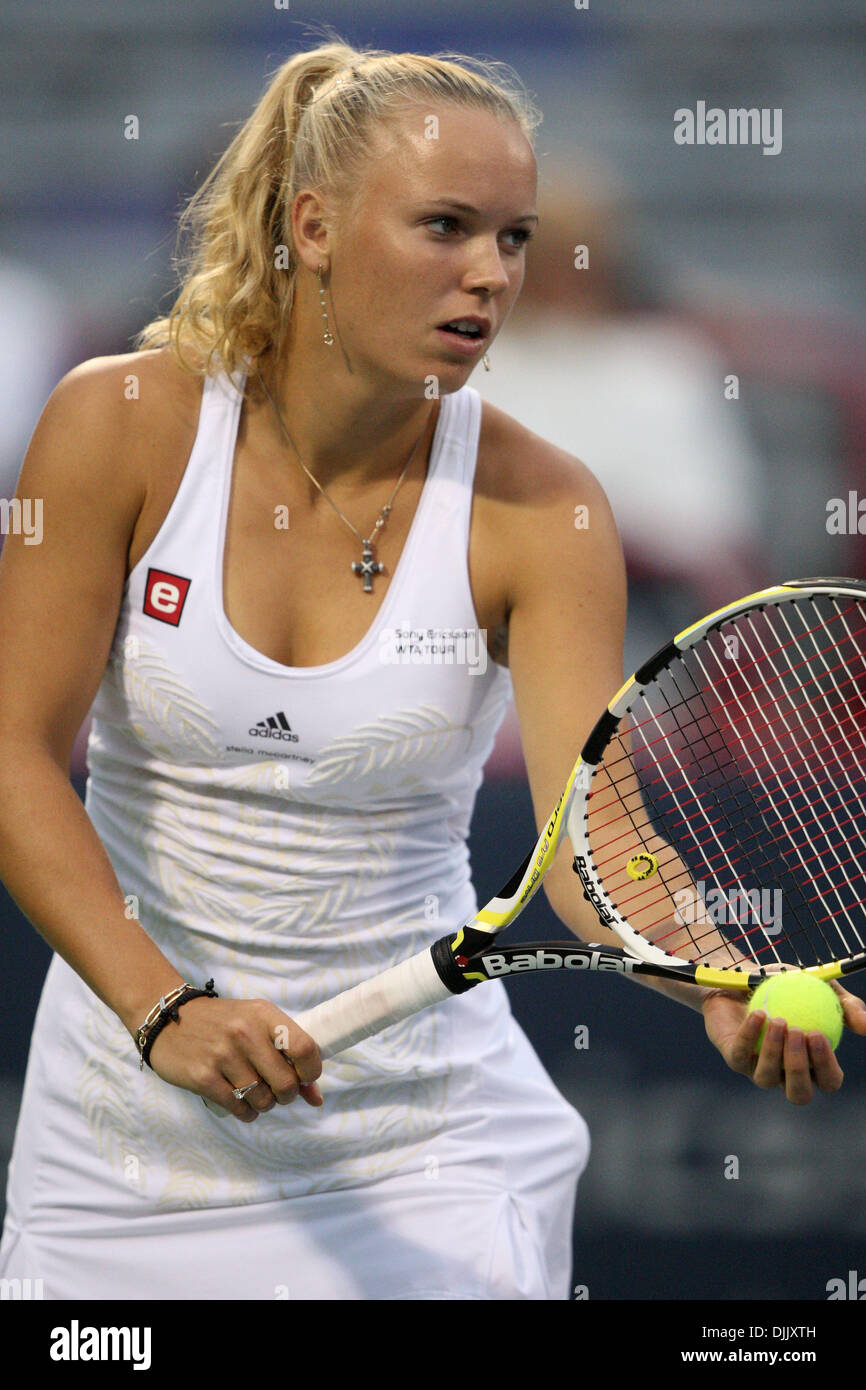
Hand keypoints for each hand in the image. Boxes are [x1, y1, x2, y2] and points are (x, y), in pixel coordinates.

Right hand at [147, 995, 322, 1120]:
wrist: (169, 1020)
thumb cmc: (223, 1023)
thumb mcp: (256, 1024)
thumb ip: (288, 1055)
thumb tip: (315, 1098)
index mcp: (264, 1014)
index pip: (305, 1048)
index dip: (312, 1071)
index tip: (304, 1077)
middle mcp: (245, 1032)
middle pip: (286, 1083)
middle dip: (287, 1095)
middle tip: (277, 1090)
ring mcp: (223, 1055)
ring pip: (263, 1100)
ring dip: (265, 1104)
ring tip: (255, 1093)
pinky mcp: (203, 1077)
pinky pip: (239, 1109)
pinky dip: (247, 1112)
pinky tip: (242, 1103)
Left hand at [701, 982, 865, 1104]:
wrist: (744, 977)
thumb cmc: (788, 988)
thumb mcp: (821, 989)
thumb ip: (846, 1006)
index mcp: (812, 1064)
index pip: (828, 1080)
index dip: (826, 1066)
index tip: (819, 1034)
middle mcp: (785, 1074)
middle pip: (799, 1093)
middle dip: (799, 1069)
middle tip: (800, 1034)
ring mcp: (758, 1068)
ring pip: (766, 1078)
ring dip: (774, 1051)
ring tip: (778, 1020)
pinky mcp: (734, 1057)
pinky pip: (741, 1054)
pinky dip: (750, 1035)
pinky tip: (759, 1014)